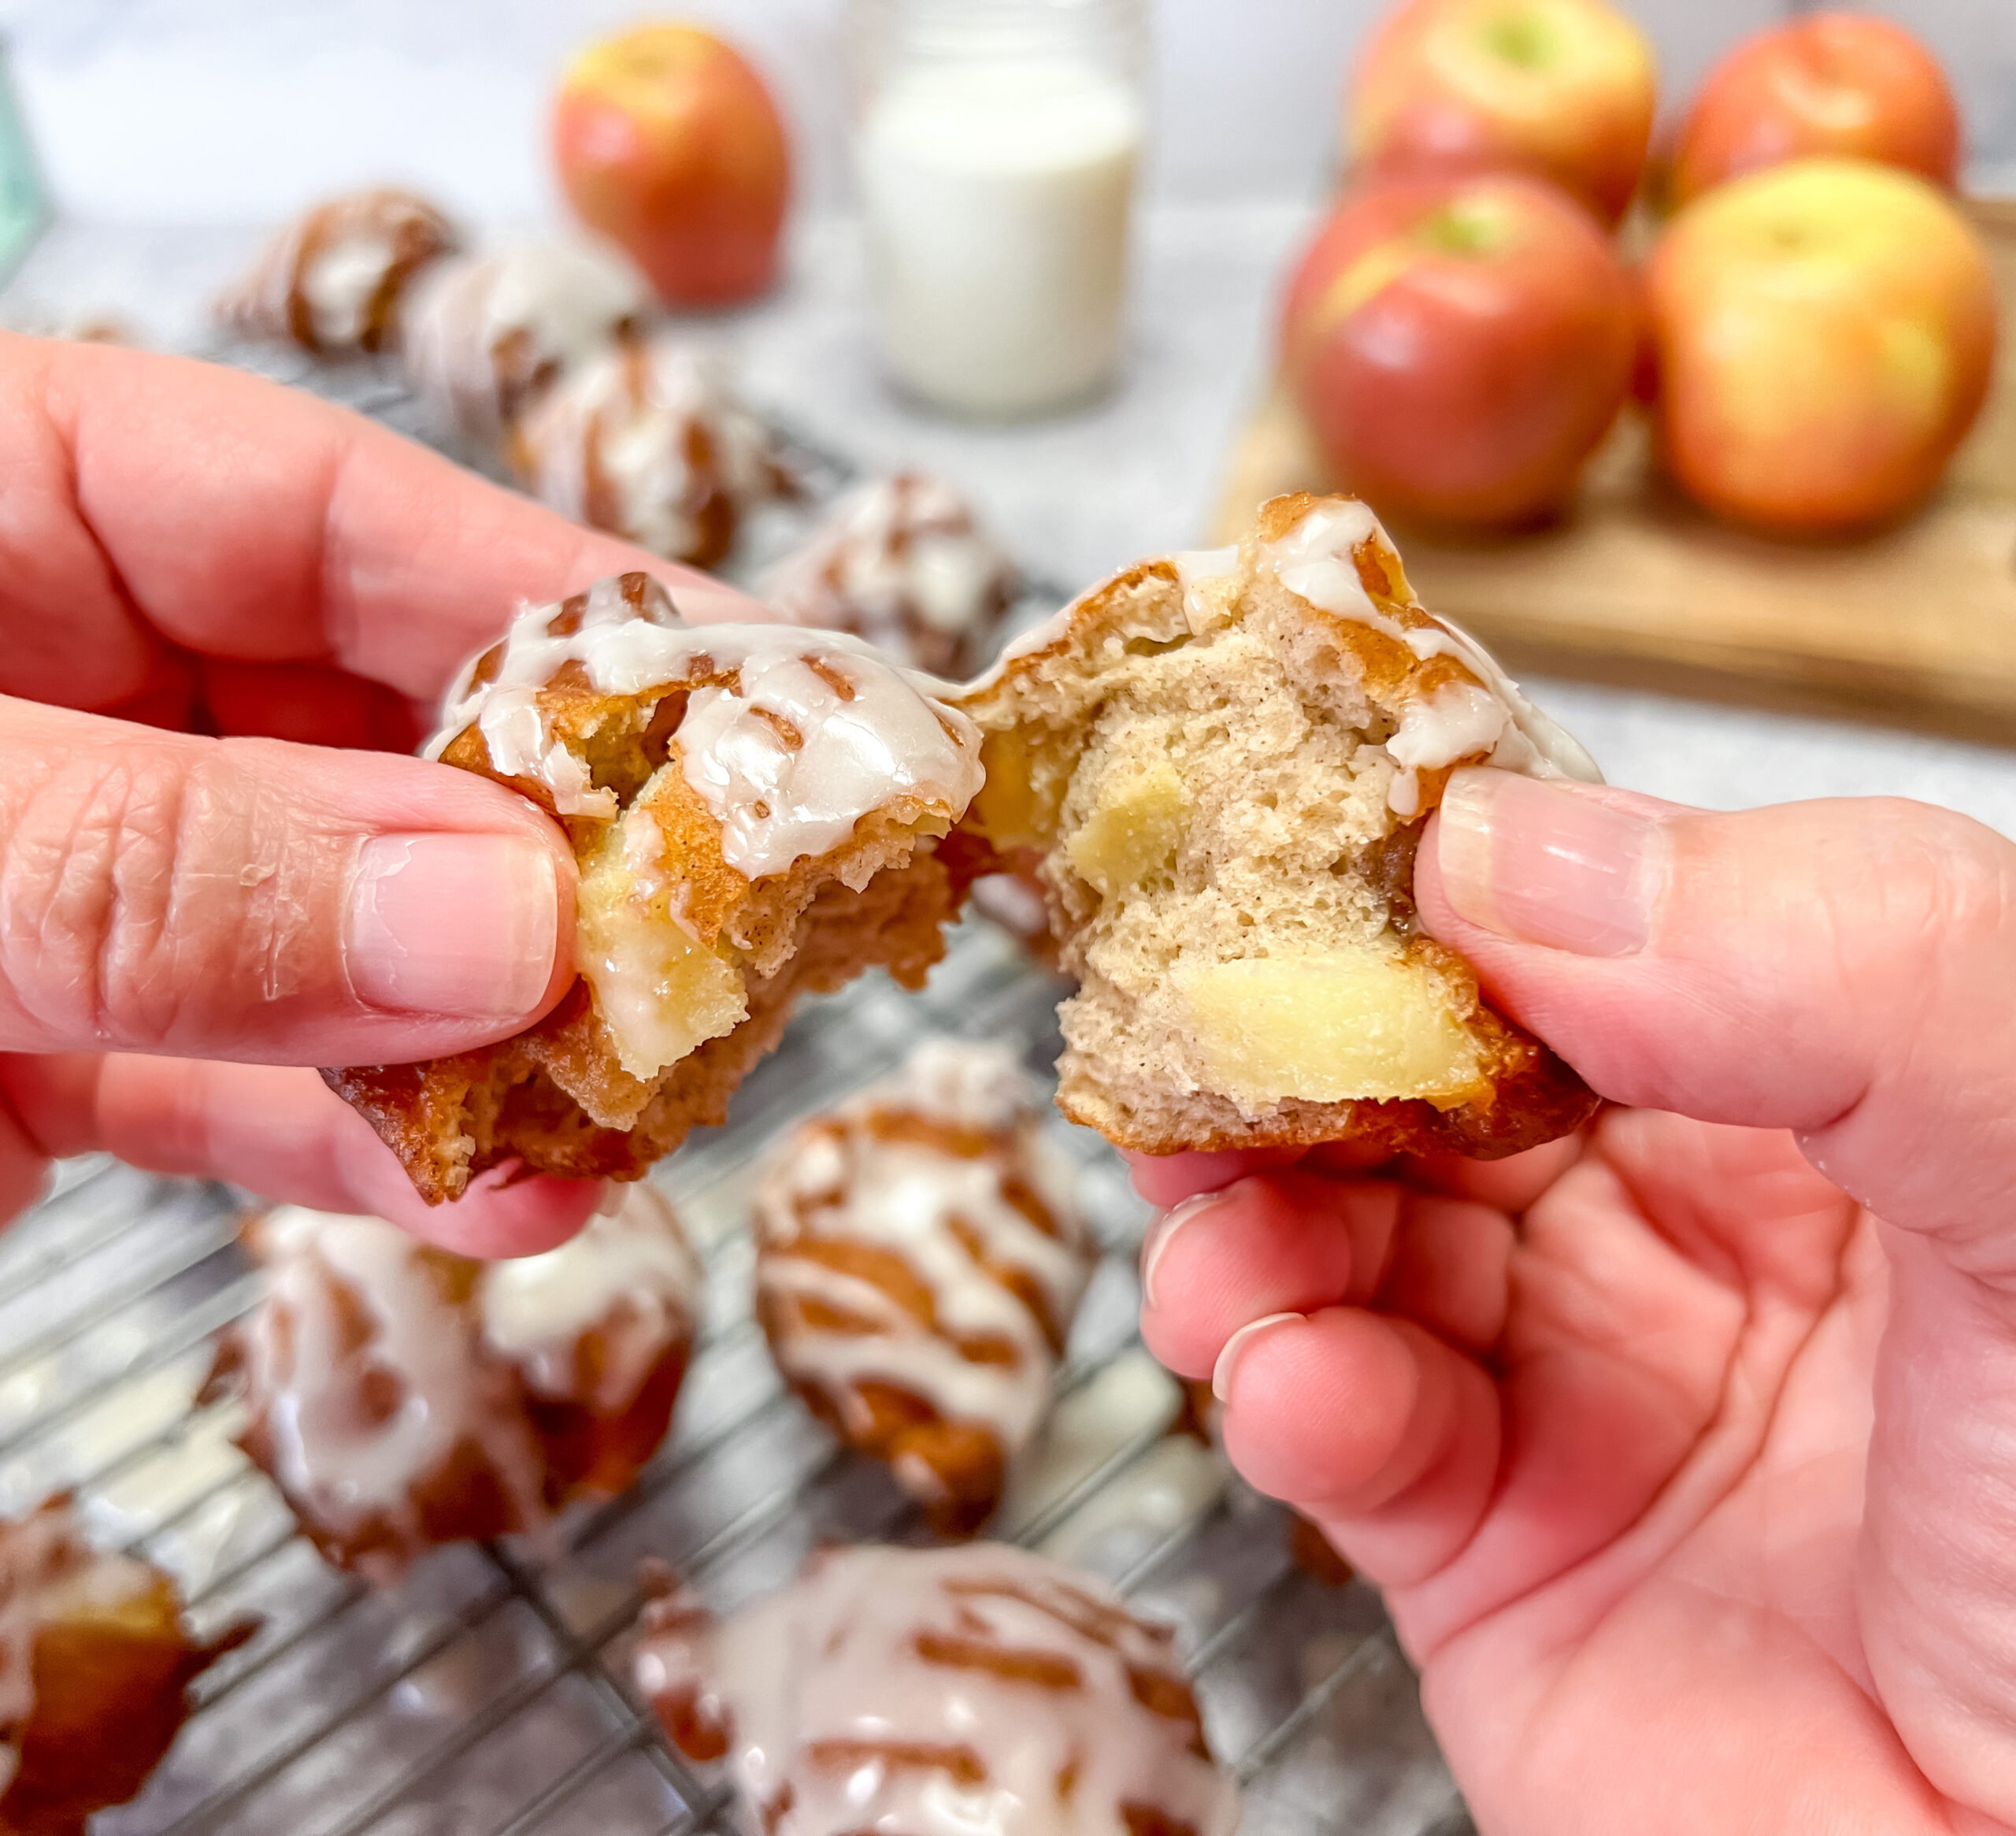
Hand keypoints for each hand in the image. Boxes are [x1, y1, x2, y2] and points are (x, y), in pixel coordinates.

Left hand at [0, 332, 761, 1250]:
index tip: (767, 701)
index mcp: (4, 505)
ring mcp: (68, 878)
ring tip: (658, 1099)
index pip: (341, 515)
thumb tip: (500, 919)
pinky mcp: (52, 1055)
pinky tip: (511, 1193)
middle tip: (739, 935)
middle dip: (565, 854)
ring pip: (352, 944)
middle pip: (387, 740)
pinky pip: (252, 1096)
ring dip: (510, 1039)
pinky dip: (385, 1155)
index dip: (567, 607)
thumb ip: (168, 860)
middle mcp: (68, 679)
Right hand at [1136, 770, 2015, 1831]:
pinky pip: (1344, 1429)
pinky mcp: (1492, 1548)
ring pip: (1342, 1230)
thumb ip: (1845, 965)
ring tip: (1219, 1220)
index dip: (1430, 860)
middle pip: (1422, 1061)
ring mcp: (1580, 1375)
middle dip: (1293, 1033)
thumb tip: (1502, 857)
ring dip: (1249, 1209)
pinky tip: (1300, 1383)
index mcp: (1823, 1072)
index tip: (1296, 817)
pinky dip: (1285, 1389)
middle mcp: (1687, 1211)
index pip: (1579, 911)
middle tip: (1193, 1009)